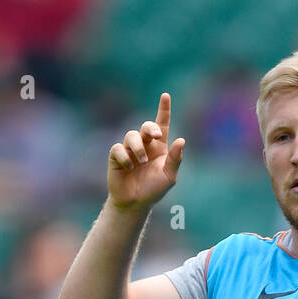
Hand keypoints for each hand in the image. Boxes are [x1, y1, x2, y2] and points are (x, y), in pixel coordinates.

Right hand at [108, 93, 184, 210]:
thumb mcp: (168, 176)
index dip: (163, 110)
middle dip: (150, 127)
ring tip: (141, 162)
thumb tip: (181, 140)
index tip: (165, 95)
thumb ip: (175, 159)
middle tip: (155, 136)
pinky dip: (125, 157)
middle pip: (146, 126)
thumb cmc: (153, 190)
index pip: (161, 124)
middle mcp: (145, 145)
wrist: (135, 203)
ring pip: (132, 135)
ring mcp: (129, 149)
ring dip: (138, 148)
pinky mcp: (116, 156)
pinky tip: (128, 167)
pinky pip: (118, 148)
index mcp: (159, 147)